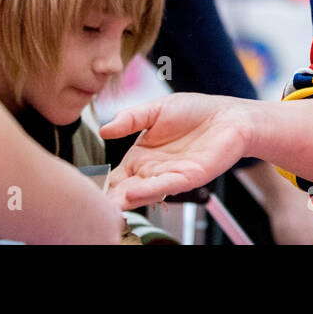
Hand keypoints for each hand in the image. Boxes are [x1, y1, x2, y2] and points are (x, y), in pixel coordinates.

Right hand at [100, 93, 251, 208]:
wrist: (229, 115)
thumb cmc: (196, 112)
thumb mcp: (156, 109)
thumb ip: (130, 119)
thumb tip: (104, 129)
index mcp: (141, 156)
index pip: (115, 175)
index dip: (100, 182)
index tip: (83, 188)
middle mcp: (152, 170)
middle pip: (125, 189)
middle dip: (109, 198)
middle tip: (90, 204)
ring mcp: (169, 175)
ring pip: (143, 192)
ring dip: (125, 199)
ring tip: (107, 203)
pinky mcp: (188, 177)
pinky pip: (166, 185)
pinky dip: (149, 190)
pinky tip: (132, 192)